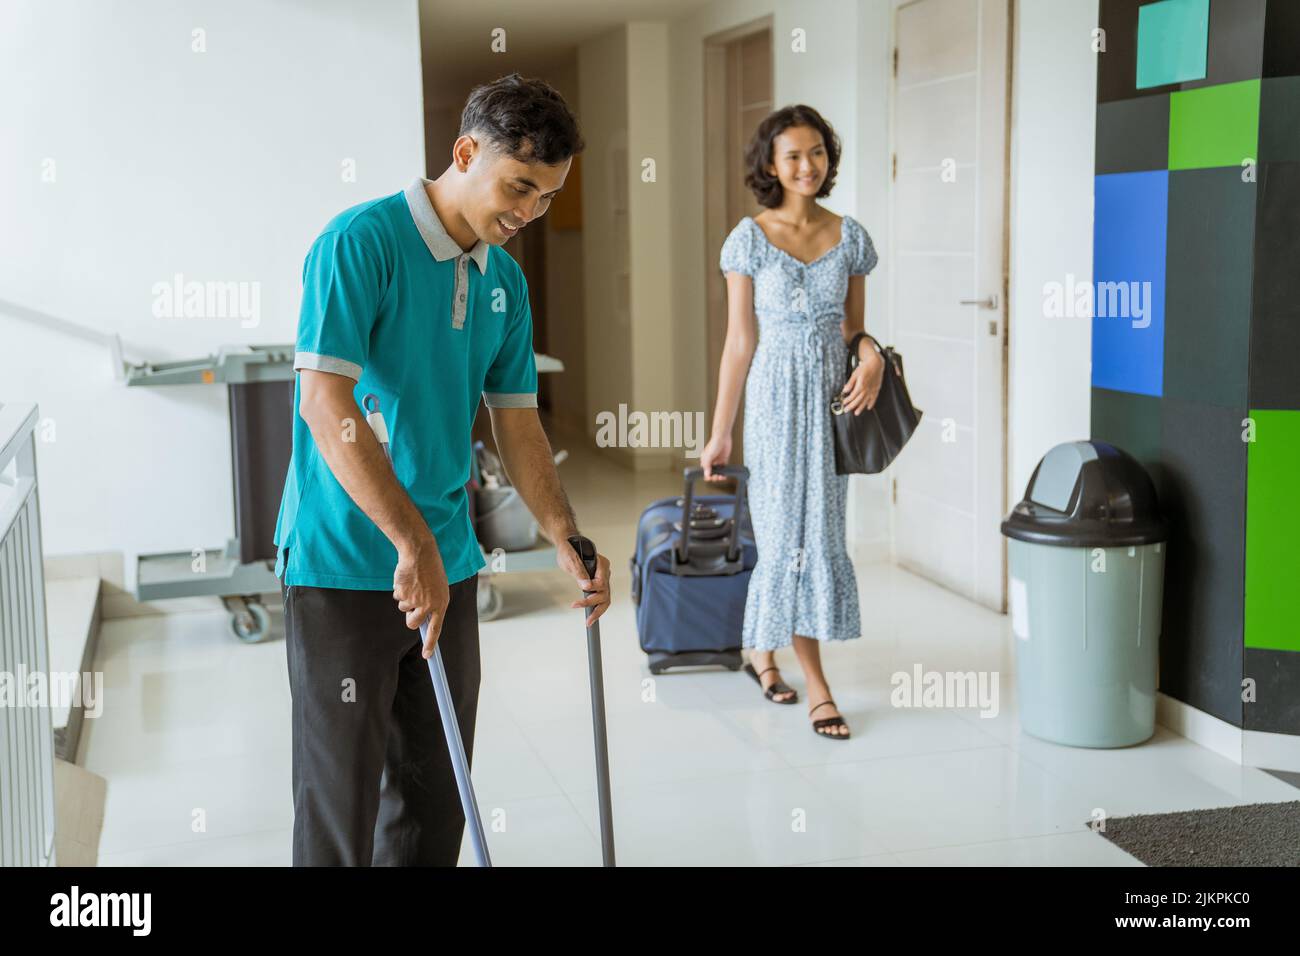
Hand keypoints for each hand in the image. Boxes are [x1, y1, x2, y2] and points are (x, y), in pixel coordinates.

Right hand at [393, 535, 449, 657]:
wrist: (420, 553)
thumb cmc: (431, 570)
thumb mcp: (438, 588)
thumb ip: (432, 604)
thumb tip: (423, 621)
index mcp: (441, 603)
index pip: (436, 629)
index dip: (430, 644)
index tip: (426, 656)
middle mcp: (429, 604)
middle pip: (413, 623)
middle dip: (409, 617)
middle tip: (412, 604)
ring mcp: (415, 600)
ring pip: (403, 609)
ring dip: (405, 599)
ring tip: (413, 584)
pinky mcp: (403, 594)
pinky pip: (397, 598)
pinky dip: (400, 590)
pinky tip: (407, 579)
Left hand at [558, 540, 610, 626]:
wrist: (567, 548)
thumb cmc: (569, 551)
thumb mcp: (571, 560)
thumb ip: (579, 572)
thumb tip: (585, 586)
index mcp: (602, 564)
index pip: (602, 580)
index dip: (594, 587)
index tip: (583, 589)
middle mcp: (605, 573)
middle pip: (604, 592)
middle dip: (593, 603)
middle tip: (580, 608)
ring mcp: (602, 580)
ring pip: (605, 599)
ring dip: (597, 611)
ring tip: (589, 621)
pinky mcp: (597, 587)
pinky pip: (601, 600)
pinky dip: (596, 609)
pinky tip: (591, 618)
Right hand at [700, 433, 732, 481]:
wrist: (723, 437)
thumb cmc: (714, 444)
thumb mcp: (708, 456)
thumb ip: (707, 466)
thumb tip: (706, 475)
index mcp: (704, 460)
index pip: (704, 471)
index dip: (707, 476)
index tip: (711, 478)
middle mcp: (710, 461)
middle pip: (711, 473)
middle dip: (714, 477)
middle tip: (717, 477)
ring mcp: (717, 461)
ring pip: (717, 472)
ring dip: (719, 476)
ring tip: (722, 477)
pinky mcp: (723, 460)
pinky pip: (723, 469)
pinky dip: (724, 472)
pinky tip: (725, 474)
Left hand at [841, 346, 884, 414]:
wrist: (876, 363)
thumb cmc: (864, 368)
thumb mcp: (855, 374)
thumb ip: (850, 383)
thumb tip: (844, 390)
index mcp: (861, 385)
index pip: (853, 395)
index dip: (848, 400)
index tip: (844, 403)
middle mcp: (867, 389)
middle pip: (858, 400)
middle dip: (852, 406)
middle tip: (846, 410)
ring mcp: (872, 389)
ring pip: (866, 401)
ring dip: (861, 407)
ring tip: (856, 413)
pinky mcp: (877, 389)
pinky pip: (874, 398)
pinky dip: (871, 403)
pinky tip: (868, 407)